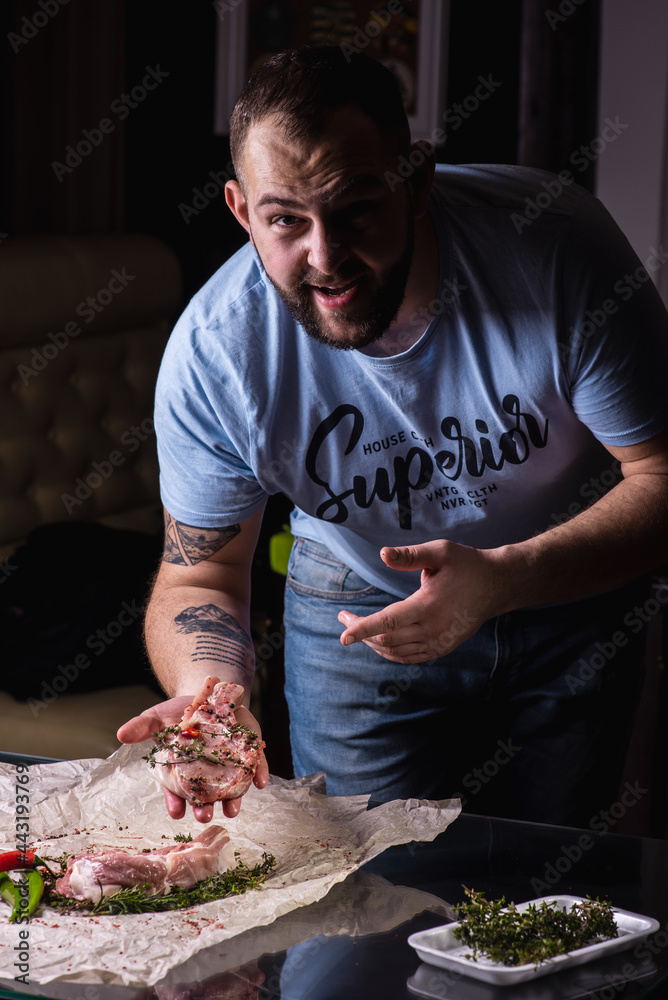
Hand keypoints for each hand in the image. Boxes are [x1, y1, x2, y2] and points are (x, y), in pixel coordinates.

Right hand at [117, 698, 268, 822]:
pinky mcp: (250, 753)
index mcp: (183, 771)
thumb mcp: (159, 716)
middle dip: (204, 808)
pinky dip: (259, 775)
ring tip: (231, 810)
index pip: (177, 793)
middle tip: (204, 815)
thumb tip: (120, 734)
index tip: (177, 813)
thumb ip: (143, 727)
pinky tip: (260, 782)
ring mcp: (229, 765)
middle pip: (205, 797)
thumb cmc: (181, 711)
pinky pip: (256, 767)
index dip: (176, 803)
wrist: (211, 691)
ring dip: (232, 801)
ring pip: (232, 789)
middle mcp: (207, 774)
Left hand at [337, 540, 501, 662]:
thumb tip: (382, 554)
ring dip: (373, 643)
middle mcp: (433, 629)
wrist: (497, 585)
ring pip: (396, 652)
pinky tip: (379, 642)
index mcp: (428, 606)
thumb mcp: (440, 551)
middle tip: (343, 619)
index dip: (362, 629)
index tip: (342, 635)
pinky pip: (409, 657)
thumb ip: (409, 555)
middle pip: (386, 640)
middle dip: (361, 632)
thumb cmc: (467, 564)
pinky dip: (390, 652)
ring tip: (357, 628)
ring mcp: (438, 642)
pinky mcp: (442, 648)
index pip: (387, 623)